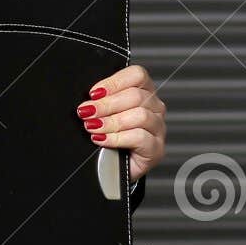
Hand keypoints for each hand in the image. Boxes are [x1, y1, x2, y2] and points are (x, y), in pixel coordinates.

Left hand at [75, 63, 165, 181]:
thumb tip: (87, 97)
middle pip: (136, 96)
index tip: (93, 93)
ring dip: (111, 121)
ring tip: (93, 127)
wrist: (113, 169)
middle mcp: (155, 107)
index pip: (137, 75)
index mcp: (144, 92)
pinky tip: (102, 139)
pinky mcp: (156, 148)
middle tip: (87, 112)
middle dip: (106, 104)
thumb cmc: (108, 137)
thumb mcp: (103, 114)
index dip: (114, 82)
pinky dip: (117, 137)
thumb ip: (100, 101)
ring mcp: (158, 128)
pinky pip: (139, 137)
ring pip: (140, 115)